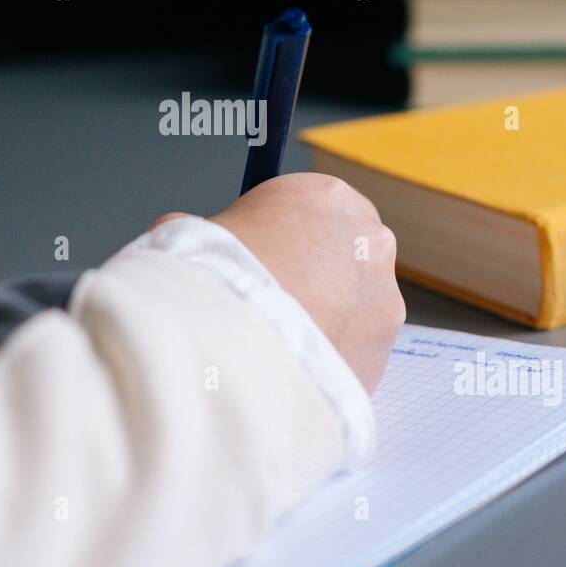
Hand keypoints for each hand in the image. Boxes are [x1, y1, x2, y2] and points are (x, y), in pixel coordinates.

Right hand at [152, 173, 405, 393]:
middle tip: (274, 307)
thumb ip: (202, 232)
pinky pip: (356, 354)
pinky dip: (330, 361)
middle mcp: (367, 239)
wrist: (237, 346)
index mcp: (327, 196)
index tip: (267, 260)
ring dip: (327, 323)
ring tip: (279, 347)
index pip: (317, 211)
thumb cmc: (215, 278)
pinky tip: (294, 371)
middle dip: (317, 280)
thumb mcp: (191, 235)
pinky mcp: (385, 349)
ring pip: (356, 309)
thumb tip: (180, 238)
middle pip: (345, 256)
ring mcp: (383, 296)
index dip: (289, 238)